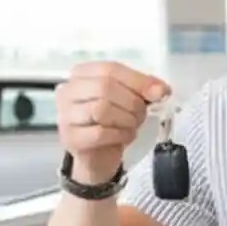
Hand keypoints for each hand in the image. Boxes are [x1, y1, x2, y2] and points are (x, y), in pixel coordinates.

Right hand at [56, 61, 169, 182]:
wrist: (99, 156)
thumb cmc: (112, 122)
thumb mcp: (129, 100)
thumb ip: (143, 90)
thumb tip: (161, 89)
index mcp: (82, 74)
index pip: (110, 69)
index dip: (138, 80)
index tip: (160, 92)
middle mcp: (68, 92)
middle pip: (104, 87)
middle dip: (132, 102)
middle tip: (142, 114)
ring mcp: (66, 115)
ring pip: (101, 109)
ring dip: (126, 119)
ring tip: (132, 125)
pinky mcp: (71, 138)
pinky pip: (100, 133)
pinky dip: (120, 135)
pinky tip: (125, 136)